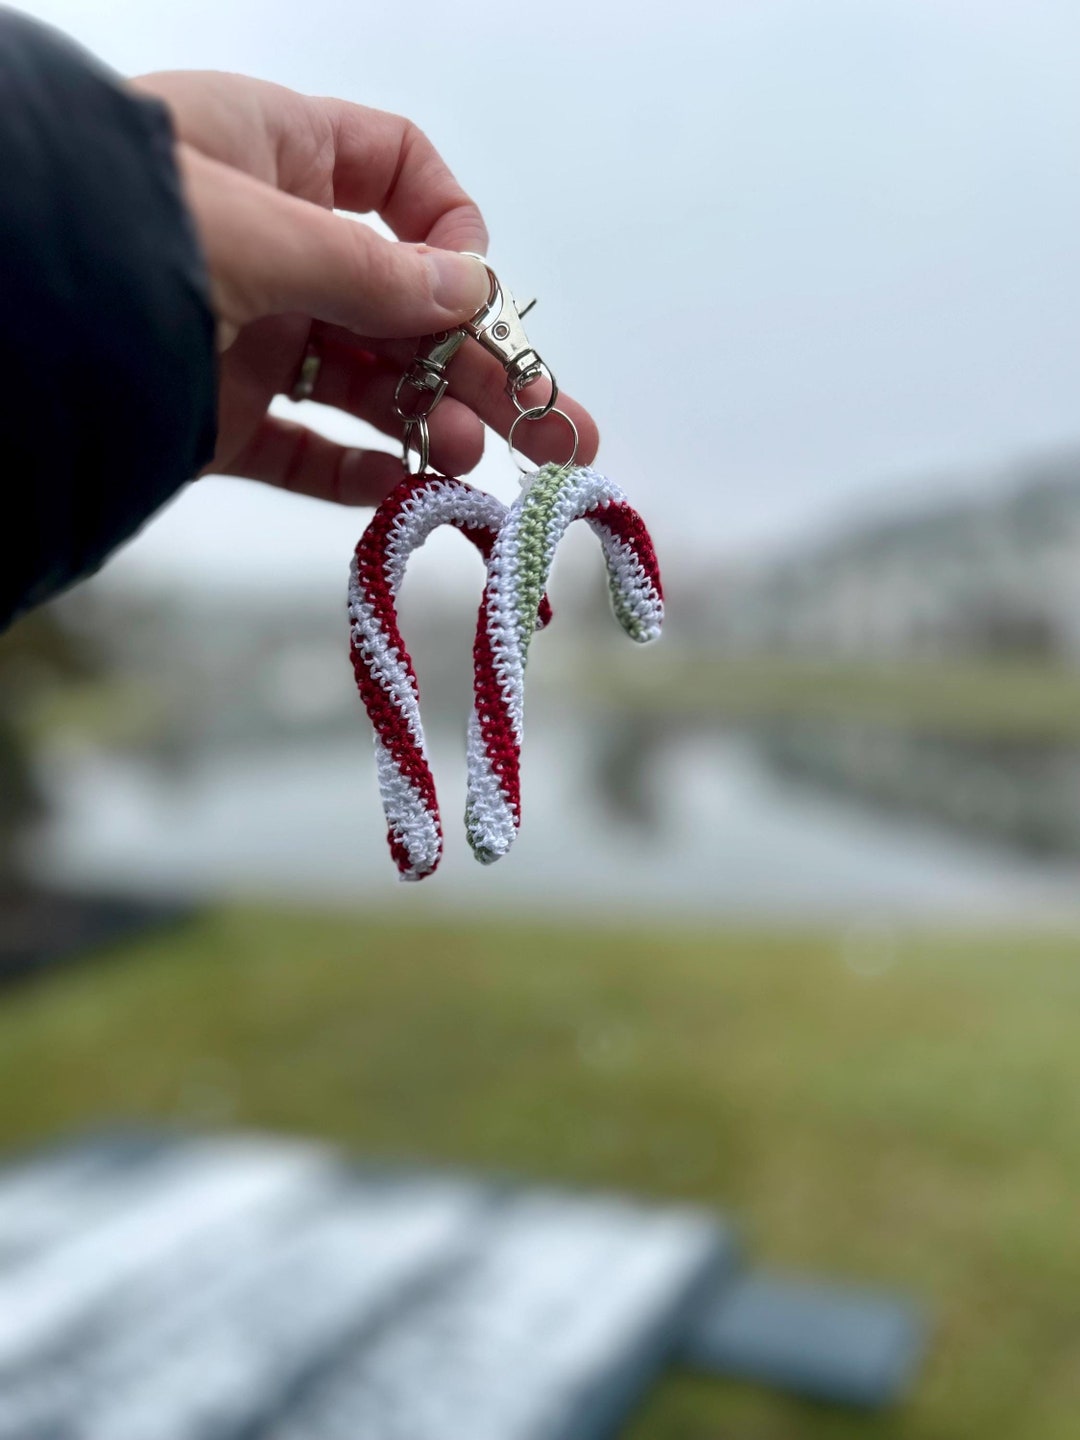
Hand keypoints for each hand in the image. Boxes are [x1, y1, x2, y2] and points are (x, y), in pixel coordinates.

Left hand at [132, 72, 597, 502]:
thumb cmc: (122, 226)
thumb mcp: (266, 229)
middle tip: (557, 426)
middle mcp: (271, 245)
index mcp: (276, 156)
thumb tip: (471, 297)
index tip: (469, 289)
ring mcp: (245, 333)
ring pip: (363, 383)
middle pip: (401, 305)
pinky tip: (406, 494)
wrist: (2, 319)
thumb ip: (374, 272)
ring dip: (427, 423)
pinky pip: (302, 449)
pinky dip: (354, 475)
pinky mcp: (217, 417)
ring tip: (470, 461)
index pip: (395, 173)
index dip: (448, 230)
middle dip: (482, 366)